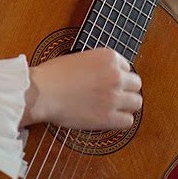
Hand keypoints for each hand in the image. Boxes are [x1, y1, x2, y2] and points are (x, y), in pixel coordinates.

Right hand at [21, 48, 141, 129]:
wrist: (41, 92)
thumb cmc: (52, 75)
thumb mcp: (80, 58)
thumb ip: (98, 66)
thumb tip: (106, 77)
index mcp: (108, 57)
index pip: (126, 67)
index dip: (117, 76)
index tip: (106, 83)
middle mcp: (116, 75)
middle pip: (136, 84)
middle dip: (126, 90)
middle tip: (112, 96)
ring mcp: (114, 97)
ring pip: (136, 103)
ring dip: (126, 105)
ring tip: (112, 108)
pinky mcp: (108, 117)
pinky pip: (128, 121)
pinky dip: (121, 121)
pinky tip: (109, 119)